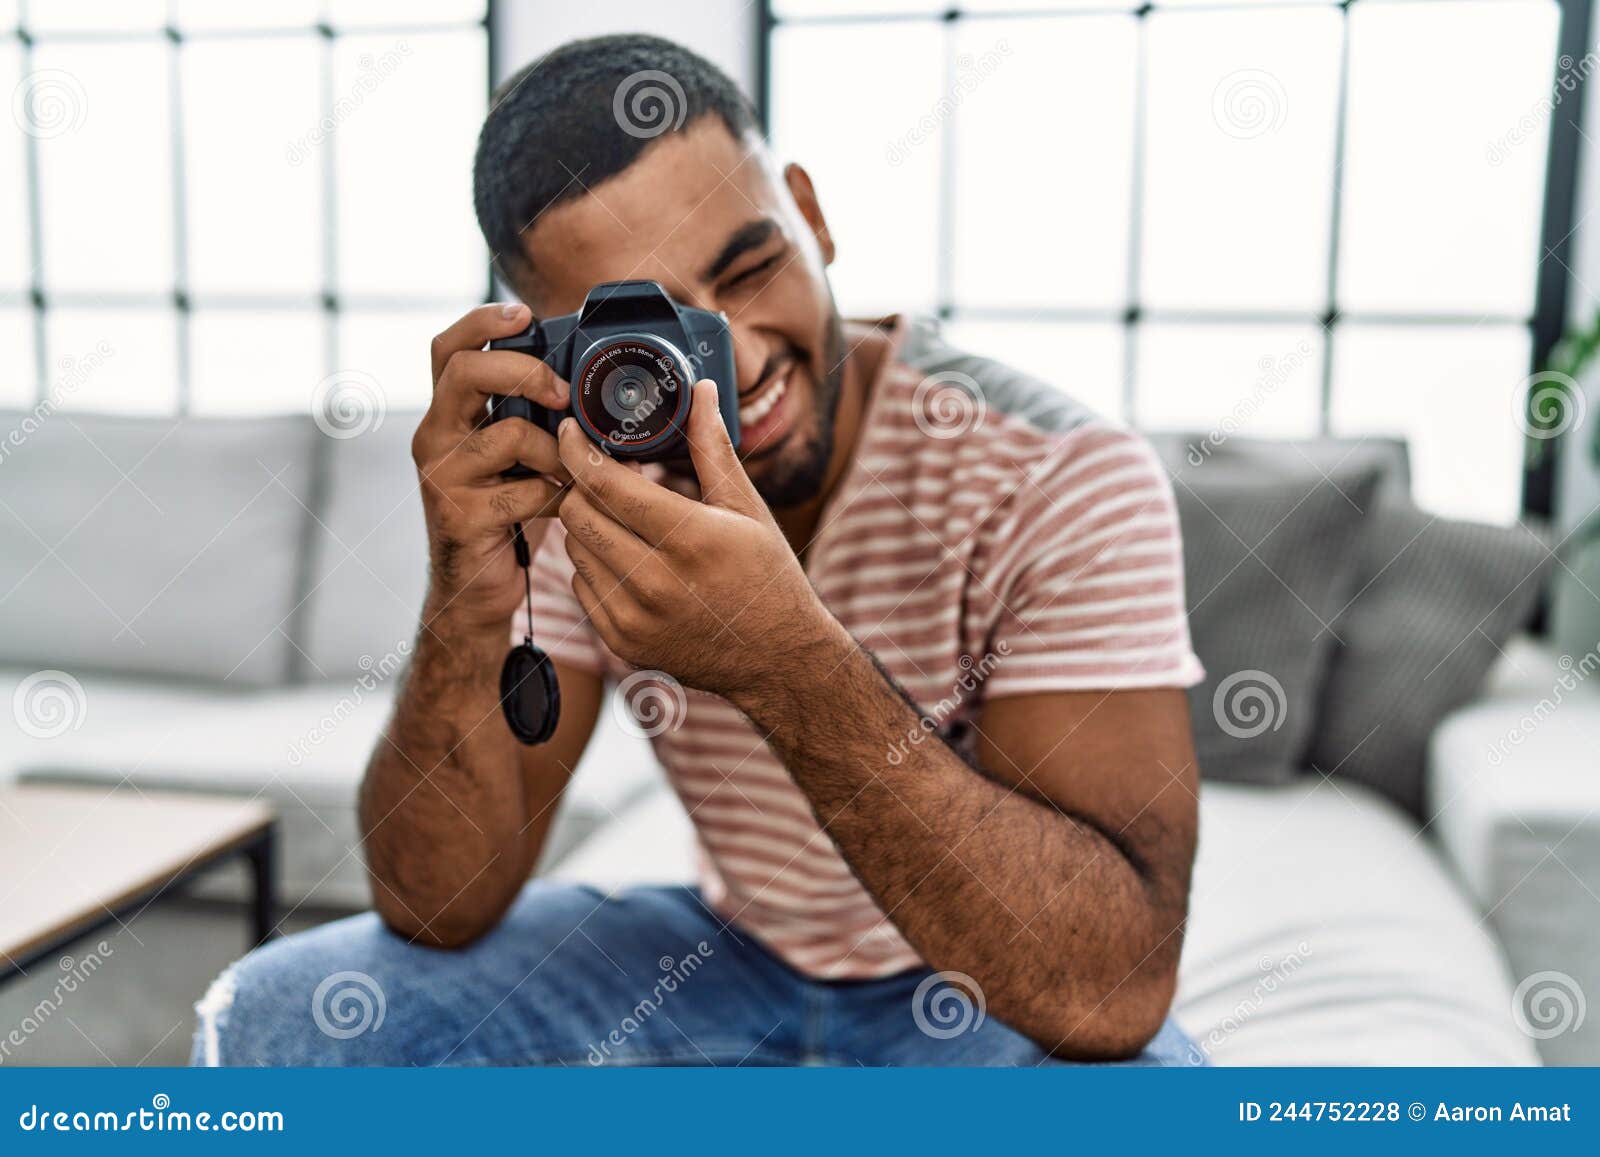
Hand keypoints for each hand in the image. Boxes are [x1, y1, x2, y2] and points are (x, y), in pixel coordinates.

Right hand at [412, 303, 572, 634]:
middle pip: (466, 373)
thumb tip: (589, 380)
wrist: (476, 590)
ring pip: (509, 435)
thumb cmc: (506, 513)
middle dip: (526, 372)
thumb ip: (531, 416)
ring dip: (558, 454)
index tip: (525, 314)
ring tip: (571, 476)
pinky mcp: (461, 518)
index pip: (447, 348)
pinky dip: (558, 499)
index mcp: (448, 415)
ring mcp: (443, 478)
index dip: (483, 322)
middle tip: (564, 396)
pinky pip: (526, 493)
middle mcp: (434, 437)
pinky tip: (563, 509)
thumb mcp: (515, 456)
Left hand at [556, 380, 845, 701]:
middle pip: (578, 513)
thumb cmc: (766, 575)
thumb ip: (712, 448)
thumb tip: (701, 391)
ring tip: (623, 519)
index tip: (570, 432)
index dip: (578, 450)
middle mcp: (657, 582)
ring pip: (574, 548)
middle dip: (582, 486)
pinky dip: (595, 565)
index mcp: (690, 539)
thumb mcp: (746, 508)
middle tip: (605, 475)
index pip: (606, 484)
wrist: (778, 658)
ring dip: (588, 525)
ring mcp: (635, 618)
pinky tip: (628, 559)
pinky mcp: (623, 642)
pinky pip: (582, 586)